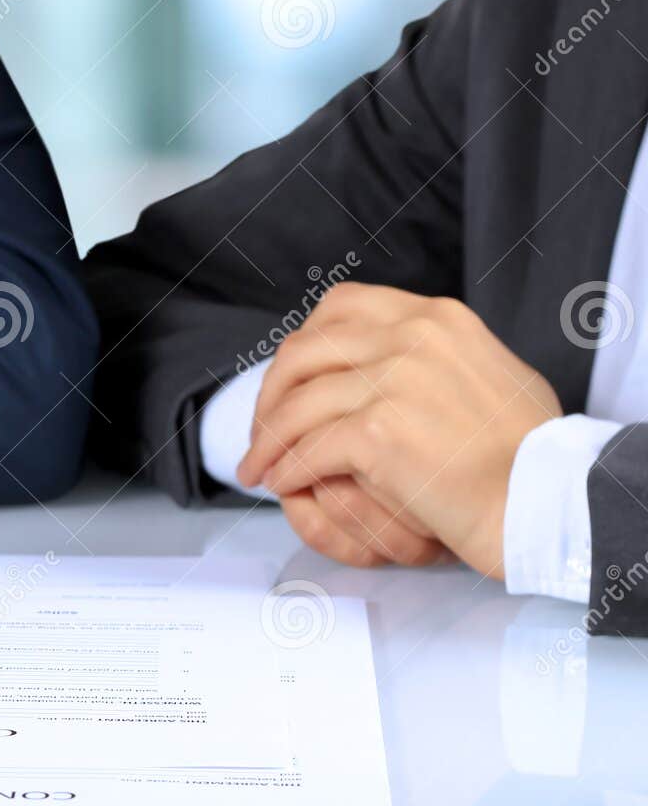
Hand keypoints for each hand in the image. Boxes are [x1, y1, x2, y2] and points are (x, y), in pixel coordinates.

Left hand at [237, 284, 560, 576]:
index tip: (288, 383)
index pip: (340, 308)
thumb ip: (431, 356)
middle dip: (270, 395)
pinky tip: (282, 484)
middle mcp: (411, 337)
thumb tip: (380, 359)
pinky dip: (286, 468)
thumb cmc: (521, 450)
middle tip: (260, 432)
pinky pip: (306, 448)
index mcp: (434, 317)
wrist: (545, 498)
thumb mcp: (483, 370)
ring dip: (267, 441)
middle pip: (303, 353)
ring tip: (258, 469)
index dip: (301, 346)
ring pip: (296, 405)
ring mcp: (393, 381)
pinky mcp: (377, 431)